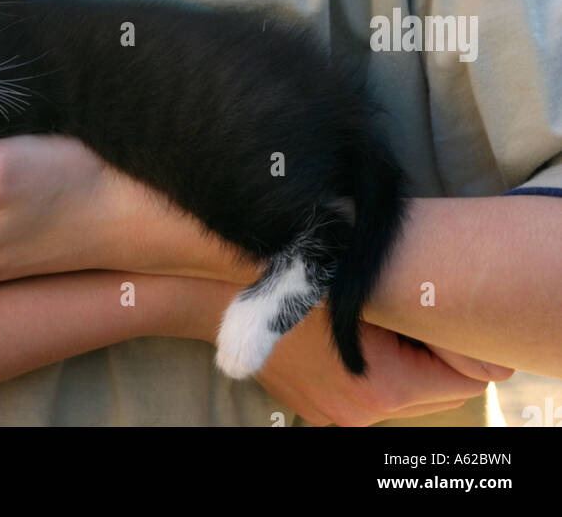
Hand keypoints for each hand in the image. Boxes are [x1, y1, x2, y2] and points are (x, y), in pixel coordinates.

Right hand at [246, 302, 512, 425]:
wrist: (227, 295)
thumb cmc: (301, 278)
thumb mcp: (366, 283)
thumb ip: (419, 300)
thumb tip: (463, 305)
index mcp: (386, 385)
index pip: (463, 381)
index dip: (468, 346)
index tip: (461, 314)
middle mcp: (366, 412)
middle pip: (440, 395)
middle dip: (442, 358)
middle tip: (432, 313)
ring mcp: (340, 416)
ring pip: (408, 397)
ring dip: (412, 365)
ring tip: (396, 319)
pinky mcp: (320, 411)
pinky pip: (372, 396)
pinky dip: (380, 371)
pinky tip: (366, 334)